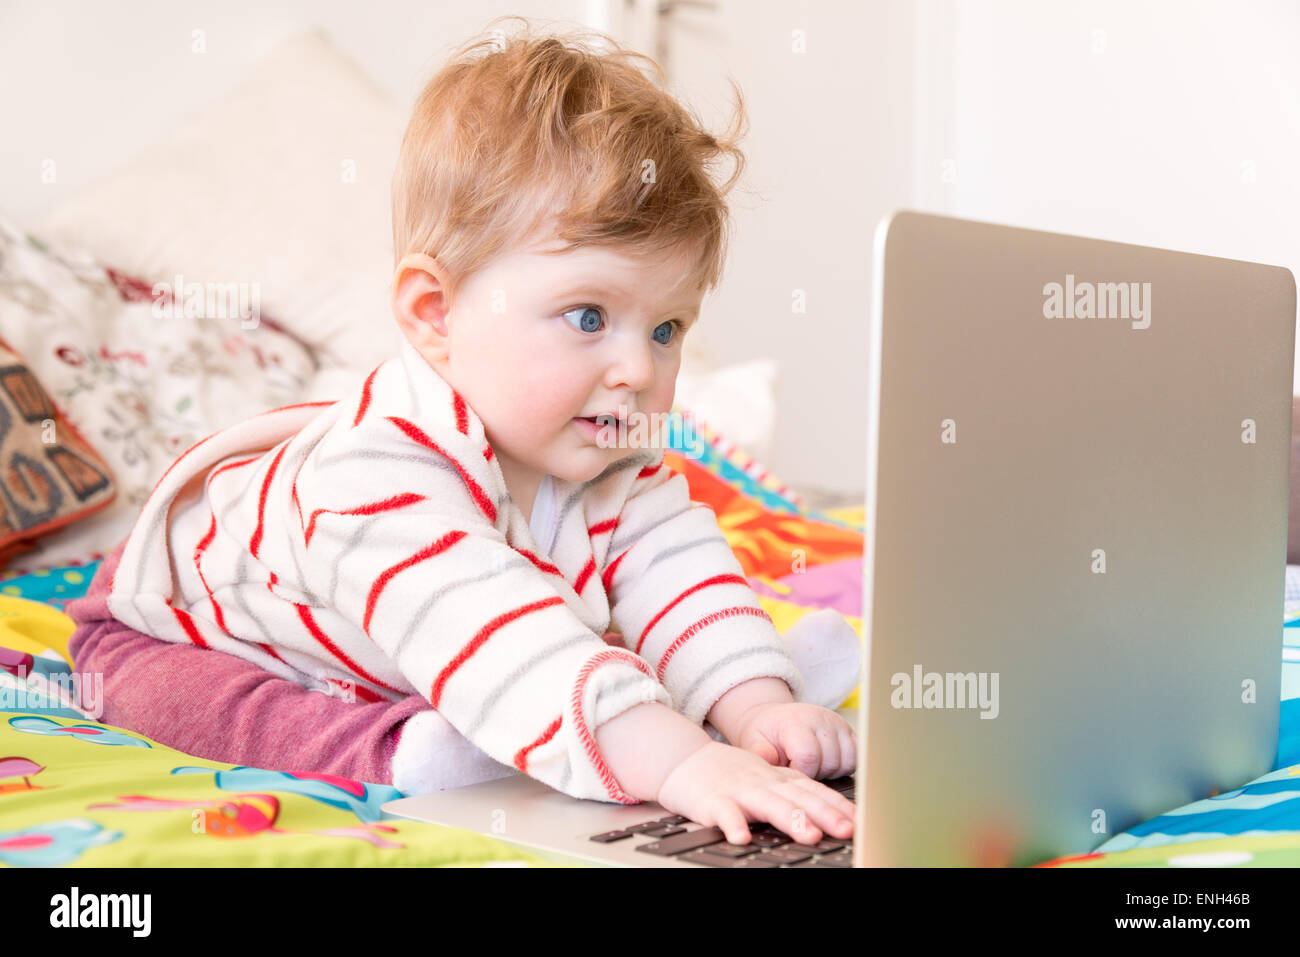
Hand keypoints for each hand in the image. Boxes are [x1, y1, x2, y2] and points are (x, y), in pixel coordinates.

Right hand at [655, 741, 854, 846]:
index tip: (861, 820)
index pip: (815, 791)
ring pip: (767, 804)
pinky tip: (742, 838)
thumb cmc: (734, 776)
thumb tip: (837, 817)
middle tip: (847, 830)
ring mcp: (739, 791)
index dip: (839, 805)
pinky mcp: (713, 802)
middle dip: (825, 814)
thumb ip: (797, 795)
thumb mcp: (770, 780)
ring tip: (809, 835)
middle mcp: (764, 783)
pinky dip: (734, 824)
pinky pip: (724, 813)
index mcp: (780, 780)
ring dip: (790, 819)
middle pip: (798, 798)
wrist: (687, 761)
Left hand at [731, 701, 856, 779]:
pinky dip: (846, 766)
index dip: (800, 774)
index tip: (790, 775)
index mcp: (796, 721)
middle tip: (800, 769)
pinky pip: (858, 757)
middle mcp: (821, 719)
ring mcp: (838, 724)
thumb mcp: (753, 740)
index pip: (808, 756)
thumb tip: (767, 759)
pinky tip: (828, 765)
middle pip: (830, 762)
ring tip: (813, 766)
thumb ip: (760, 752)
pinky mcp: (850, 731)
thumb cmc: (765, 733)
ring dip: (832, 772)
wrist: (774, 718)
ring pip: (847, 762)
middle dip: (816, 774)